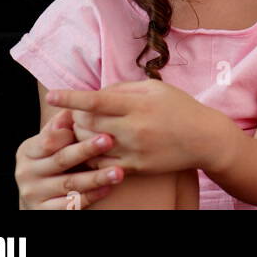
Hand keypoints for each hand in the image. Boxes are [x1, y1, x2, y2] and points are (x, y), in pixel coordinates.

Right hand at [14, 108, 122, 208]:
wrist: (38, 200)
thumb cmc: (52, 161)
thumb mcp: (50, 144)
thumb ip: (61, 126)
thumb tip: (72, 109)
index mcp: (27, 151)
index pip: (48, 140)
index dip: (69, 133)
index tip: (92, 124)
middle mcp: (26, 173)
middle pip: (61, 160)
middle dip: (86, 150)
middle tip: (109, 140)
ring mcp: (34, 194)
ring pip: (69, 184)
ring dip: (96, 177)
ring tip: (119, 171)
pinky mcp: (44, 212)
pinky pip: (71, 205)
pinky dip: (90, 196)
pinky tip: (108, 189)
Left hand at [47, 79, 224, 175]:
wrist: (204, 139)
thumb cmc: (179, 108)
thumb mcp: (155, 88)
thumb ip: (123, 88)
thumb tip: (96, 92)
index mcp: (138, 105)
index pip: (96, 101)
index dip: (71, 98)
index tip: (52, 94)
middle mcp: (134, 129)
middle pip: (87, 124)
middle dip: (76, 117)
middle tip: (80, 113)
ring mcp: (134, 151)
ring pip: (90, 146)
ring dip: (81, 137)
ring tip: (88, 129)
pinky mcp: (135, 168)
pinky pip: (101, 165)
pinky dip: (93, 155)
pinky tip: (98, 147)